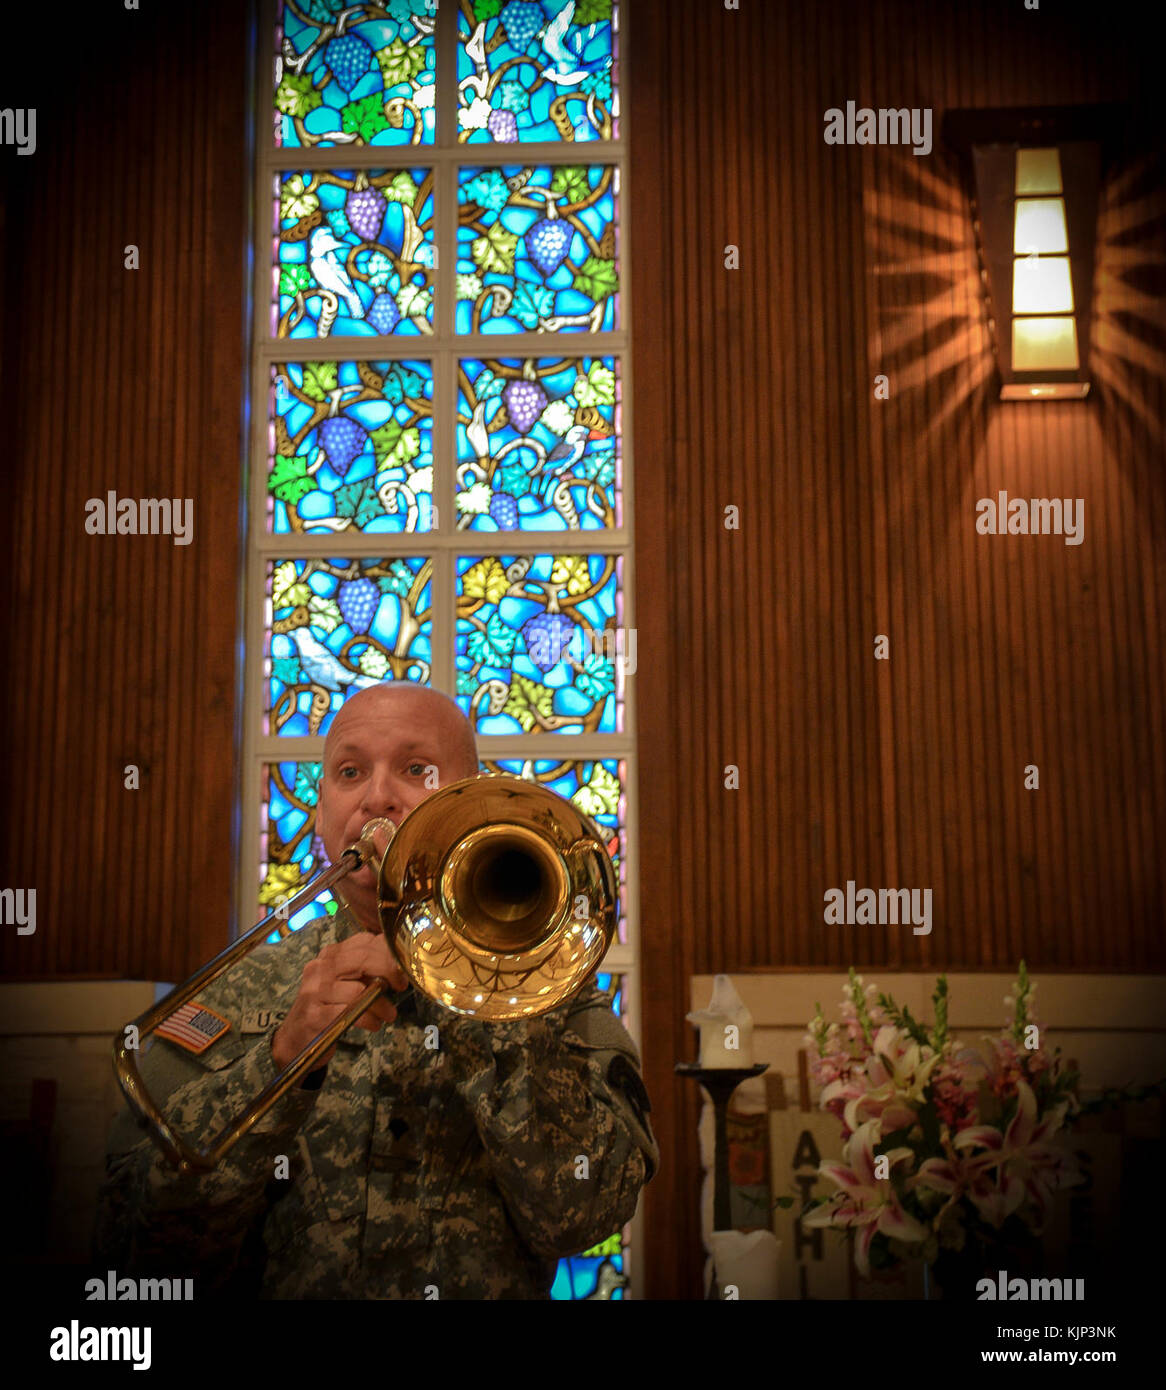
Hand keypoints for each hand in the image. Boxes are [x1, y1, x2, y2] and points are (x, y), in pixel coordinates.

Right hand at [271, 934, 408, 1073]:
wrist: (296, 1037)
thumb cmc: (328, 1006)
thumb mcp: (346, 982)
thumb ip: (367, 970)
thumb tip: (399, 961)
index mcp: (329, 955)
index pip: (364, 941)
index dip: (388, 952)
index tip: (402, 969)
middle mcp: (319, 968)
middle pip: (363, 958)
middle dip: (388, 971)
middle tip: (400, 986)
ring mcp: (314, 992)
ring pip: (358, 990)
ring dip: (381, 1003)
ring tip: (389, 1014)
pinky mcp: (314, 1016)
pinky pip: (350, 1013)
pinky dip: (368, 1019)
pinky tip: (374, 1024)